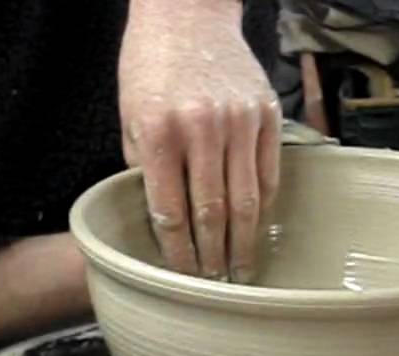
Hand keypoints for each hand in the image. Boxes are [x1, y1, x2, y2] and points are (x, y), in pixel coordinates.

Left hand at [118, 0, 280, 282]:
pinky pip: (269, 172)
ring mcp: (239, 121)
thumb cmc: (150, 63)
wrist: (188, 13)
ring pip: (247, 199)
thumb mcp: (129, 114)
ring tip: (241, 268)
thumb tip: (161, 215)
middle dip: (215, 257)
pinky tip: (257, 226)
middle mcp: (202, 129)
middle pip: (213, 214)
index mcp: (160, 132)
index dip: (179, 253)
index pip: (171, 212)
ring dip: (244, 242)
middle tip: (217, 285)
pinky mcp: (266, 114)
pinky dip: (264, 205)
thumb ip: (143, 166)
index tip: (184, 277)